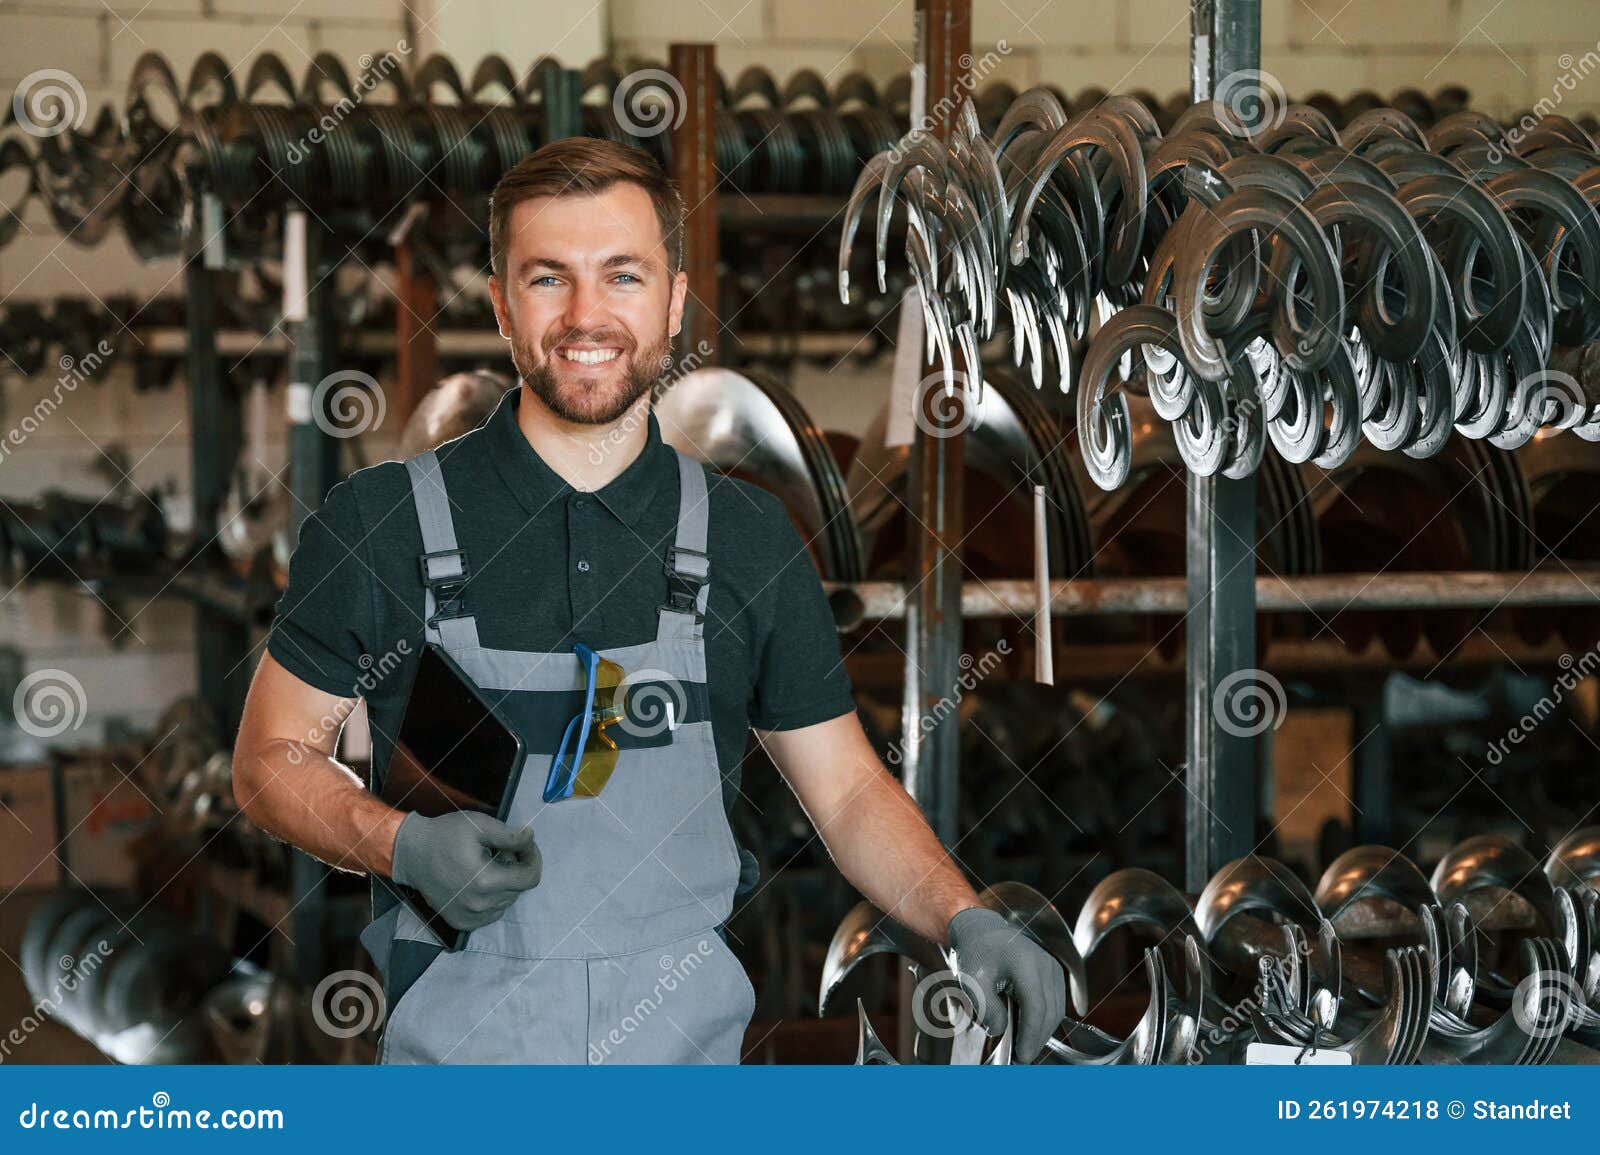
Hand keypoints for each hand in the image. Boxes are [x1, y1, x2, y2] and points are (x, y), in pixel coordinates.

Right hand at [390, 811, 541, 930]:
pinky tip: (480, 881)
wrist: (411, 853)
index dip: (533, 859)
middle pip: (519, 889)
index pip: (530, 878)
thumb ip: (510, 836)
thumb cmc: (444, 836)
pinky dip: (493, 898)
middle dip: (517, 867)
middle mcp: (479, 905)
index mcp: (486, 882)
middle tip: (502, 850)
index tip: (526, 846)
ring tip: (488, 864)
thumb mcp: (480, 826)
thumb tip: (530, 838)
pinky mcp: (461, 922)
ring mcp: (470, 917)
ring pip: (506, 902)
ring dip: (505, 883)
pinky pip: (491, 913)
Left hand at [946, 906, 1065, 1062]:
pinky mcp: (1054, 971)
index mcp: (1026, 963)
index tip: (1022, 1056)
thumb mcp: (973, 981)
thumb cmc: (976, 953)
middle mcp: (1046, 964)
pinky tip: (1030, 1030)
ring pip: (1056, 1010)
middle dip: (1037, 1039)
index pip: (1036, 1009)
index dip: (1031, 1036)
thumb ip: (987, 1009)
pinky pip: (1056, 1002)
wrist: (982, 930)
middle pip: (1050, 1012)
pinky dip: (1045, 1019)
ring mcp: (1053, 967)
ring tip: (1024, 1046)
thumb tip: (1001, 1031)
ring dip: (1042, 1031)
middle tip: (1021, 1057)